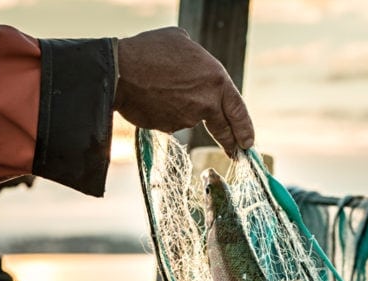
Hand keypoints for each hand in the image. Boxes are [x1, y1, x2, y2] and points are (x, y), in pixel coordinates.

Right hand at [114, 27, 254, 155]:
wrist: (119, 71)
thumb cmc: (150, 51)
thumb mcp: (183, 41)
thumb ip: (197, 60)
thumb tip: (196, 66)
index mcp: (216, 81)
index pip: (238, 111)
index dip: (245, 129)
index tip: (248, 143)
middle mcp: (205, 103)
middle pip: (222, 129)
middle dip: (229, 142)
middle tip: (234, 151)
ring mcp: (186, 119)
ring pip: (188, 117)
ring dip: (179, 107)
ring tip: (161, 87)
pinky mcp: (167, 128)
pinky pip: (169, 120)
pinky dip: (163, 111)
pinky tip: (151, 96)